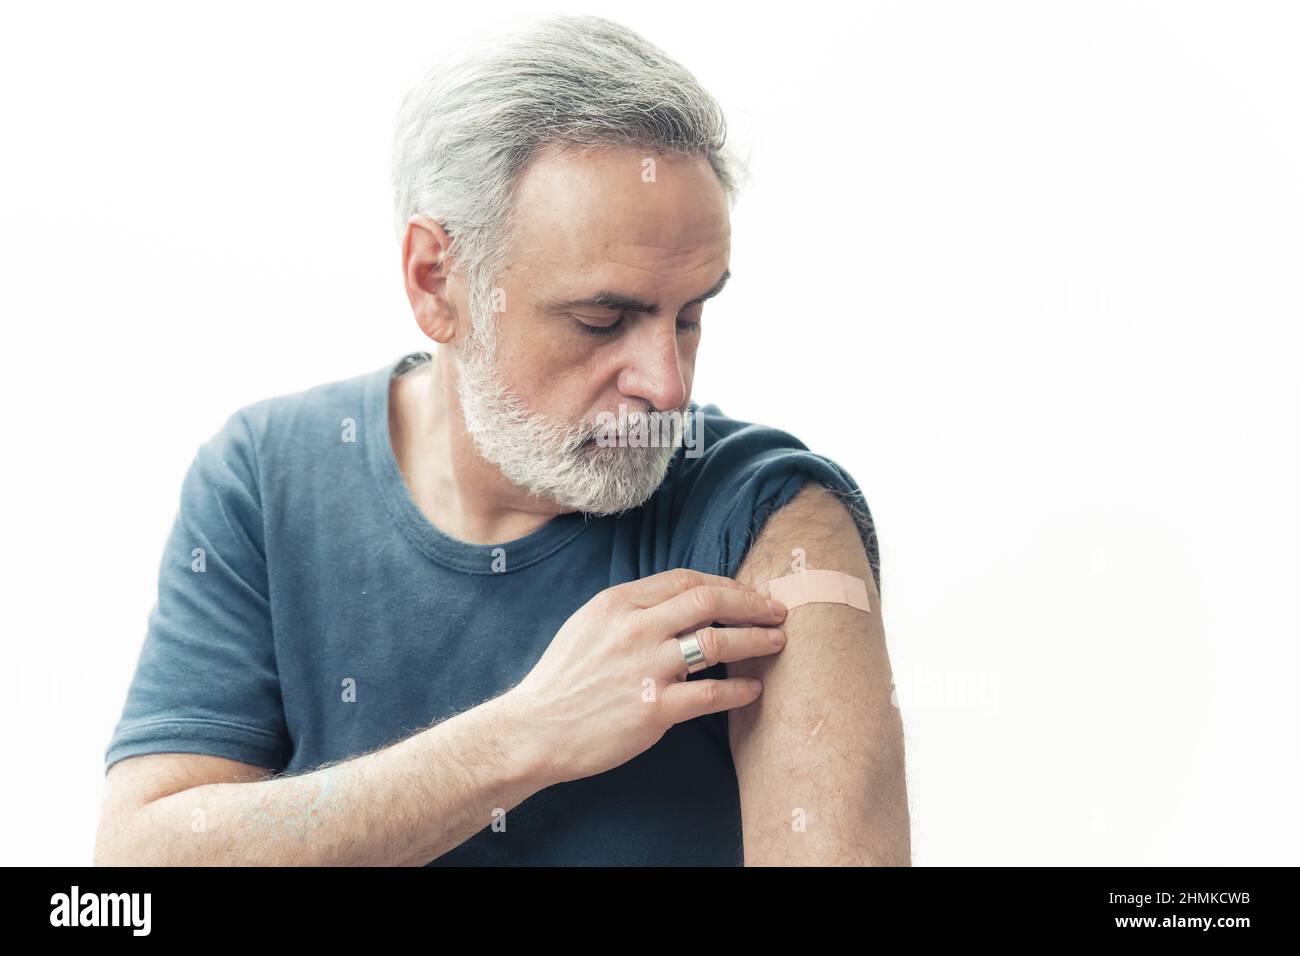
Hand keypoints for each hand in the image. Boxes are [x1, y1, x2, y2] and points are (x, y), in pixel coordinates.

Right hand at [505, 568, 787, 784]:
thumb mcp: (588, 625)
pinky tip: (753, 689)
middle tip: (778, 612)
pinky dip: (739, 690)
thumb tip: (677, 601)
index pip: (685, 580)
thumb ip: (631, 610)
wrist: (534, 729)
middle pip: (709, 600)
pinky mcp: (654, 709)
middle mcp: (634, 629)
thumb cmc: (563, 680)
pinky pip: (711, 693)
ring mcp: (645, 668)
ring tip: (778, 642)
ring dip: (756, 640)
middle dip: (752, 603)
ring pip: (718, 642)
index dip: (724, 584)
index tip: (746, 593)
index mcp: (618, 603)